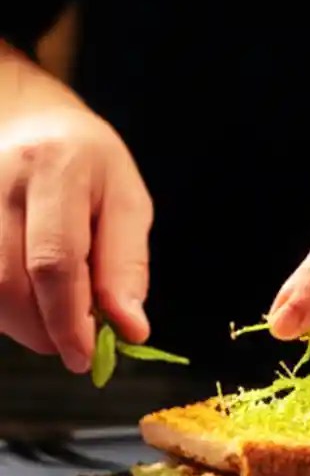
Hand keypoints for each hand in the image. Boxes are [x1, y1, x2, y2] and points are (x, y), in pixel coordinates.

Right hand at [0, 44, 152, 371]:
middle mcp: (1, 179)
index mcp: (59, 169)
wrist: (28, 118)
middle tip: (74, 350)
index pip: (54, 260)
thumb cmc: (90, 165)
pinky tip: (24, 306)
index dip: (69, 319)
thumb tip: (131, 328)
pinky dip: (0, 307)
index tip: (88, 357)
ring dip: (18, 325)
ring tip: (52, 328)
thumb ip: (126, 264)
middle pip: (7, 280)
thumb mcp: (127, 203)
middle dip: (43, 330)